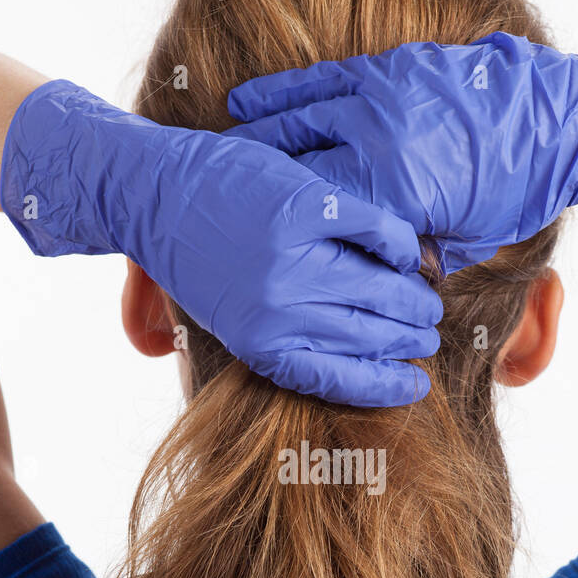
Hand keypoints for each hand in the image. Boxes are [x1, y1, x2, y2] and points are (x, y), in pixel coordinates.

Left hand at [0, 80, 441, 406]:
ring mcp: (292, 255)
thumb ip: (279, 347)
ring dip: (412, 296)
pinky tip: (411, 254)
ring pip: (379, 286)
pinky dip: (399, 244)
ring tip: (426, 301)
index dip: (388, 384)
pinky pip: (374, 231)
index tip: (418, 385)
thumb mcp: (227, 320)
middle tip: (427, 333)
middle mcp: (279, 308)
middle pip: (370, 333)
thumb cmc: (191, 259)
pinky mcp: (303, 205)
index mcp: (261, 343)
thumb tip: (353, 374)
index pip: (343, 377)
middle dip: (409, 338)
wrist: (150, 192)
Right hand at [226, 33, 577, 273]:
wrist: (561, 117)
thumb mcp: (468, 238)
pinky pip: (316, 82)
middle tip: (237, 223)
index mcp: (397, 192)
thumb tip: (380, 274)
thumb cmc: (520, 189)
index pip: (328, 226)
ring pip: (298, 126)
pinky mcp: (383, 70)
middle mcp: (378, 144)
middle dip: (270, 204)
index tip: (274, 263)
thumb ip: (418, 254)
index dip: (303, 249)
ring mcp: (377, 101)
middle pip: (302, 178)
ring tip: (225, 168)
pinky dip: (278, 96)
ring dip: (258, 146)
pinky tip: (244, 106)